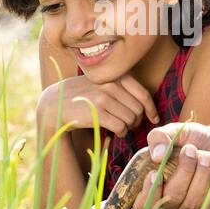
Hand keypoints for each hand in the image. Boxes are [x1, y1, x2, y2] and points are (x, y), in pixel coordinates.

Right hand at [37, 74, 159, 138]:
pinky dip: (121, 133)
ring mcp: (104, 99)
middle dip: (137, 120)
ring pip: (130, 119)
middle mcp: (111, 85)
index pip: (143, 93)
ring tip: (120, 127)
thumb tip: (146, 105)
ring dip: (128, 127)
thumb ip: (122, 87)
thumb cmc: (82, 94)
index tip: (153, 117)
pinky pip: (121, 127)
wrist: (56, 103)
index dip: (151, 108)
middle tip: (130, 125)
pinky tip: (115, 133)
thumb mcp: (102, 82)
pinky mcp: (98, 114)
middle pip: (138, 109)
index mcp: (115, 75)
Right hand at [131, 122, 209, 208]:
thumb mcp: (174, 132)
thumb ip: (159, 138)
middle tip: (190, 150)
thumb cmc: (192, 141)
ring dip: (200, 176)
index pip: (141, 208)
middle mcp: (169, 206)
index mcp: (153, 189)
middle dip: (183, 173)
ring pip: (192, 203)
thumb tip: (158, 156)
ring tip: (206, 156)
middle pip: (170, 200)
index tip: (155, 173)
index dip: (147, 195)